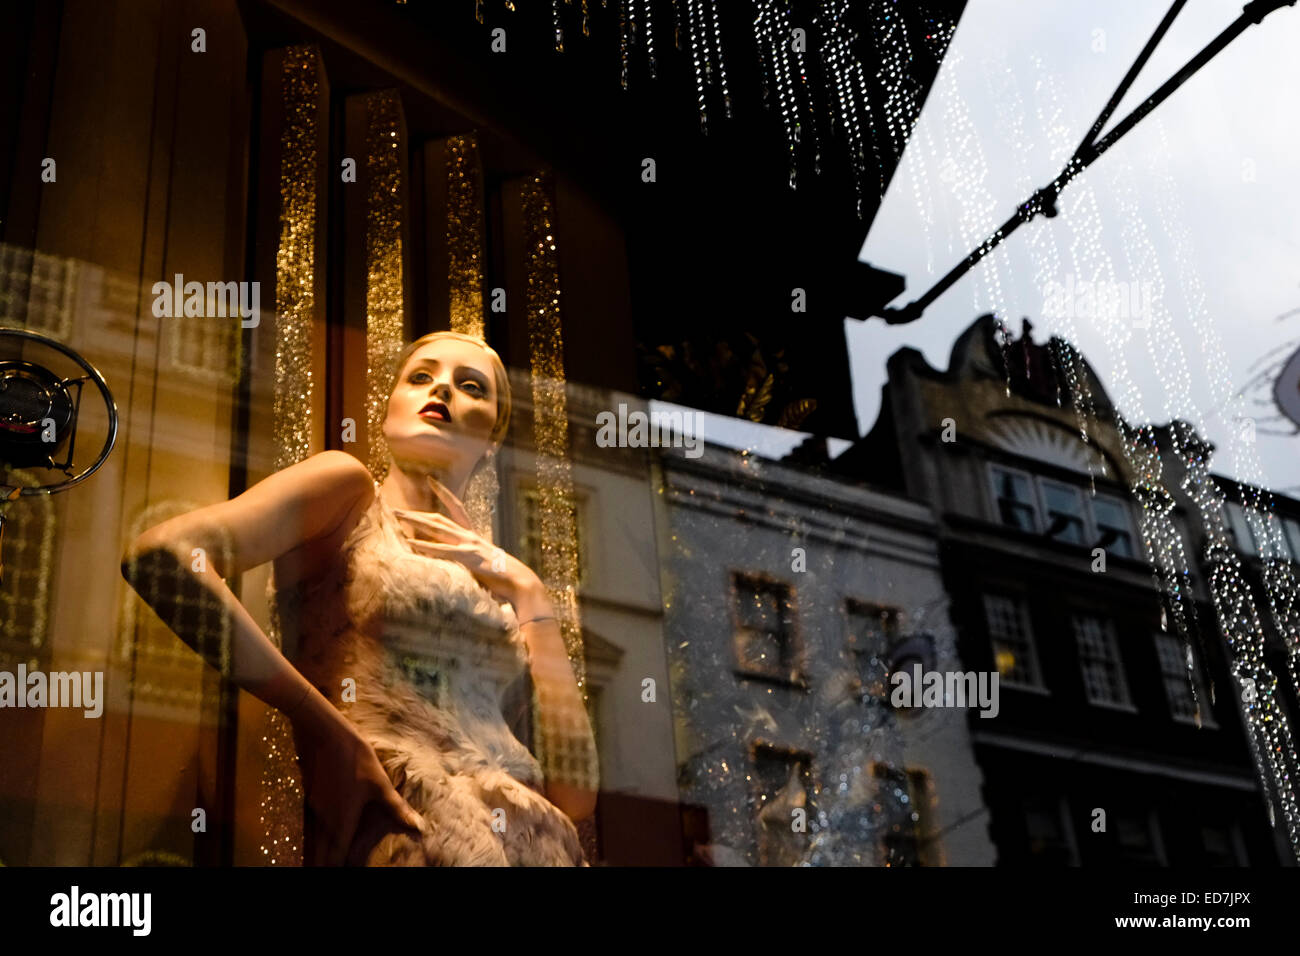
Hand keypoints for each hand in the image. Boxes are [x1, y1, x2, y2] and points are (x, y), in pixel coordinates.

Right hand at [291, 709, 426, 865]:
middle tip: (329, 871)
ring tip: (325, 860)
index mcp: (341, 821)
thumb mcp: (381, 784)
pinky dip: (317, 835)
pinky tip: (324, 832)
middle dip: (324, 864)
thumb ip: (397, 808)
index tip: (341, 874)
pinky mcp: (311, 795)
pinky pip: (313, 824)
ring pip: (315, 839)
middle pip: (320, 853)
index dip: (337, 869)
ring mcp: (315, 808)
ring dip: (320, 852)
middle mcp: (324, 819)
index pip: (336, 857)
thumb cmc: (355, 758)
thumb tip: (419, 827)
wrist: (324, 733)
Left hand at [392, 506, 545, 611]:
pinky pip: (443, 550)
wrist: (521, 582)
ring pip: (438, 529)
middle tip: (395, 508)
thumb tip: (456, 563)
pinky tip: (410, 542)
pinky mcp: (469, 558)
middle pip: (439, 518)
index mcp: (474, 535)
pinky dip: (425, 546)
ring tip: (396, 518)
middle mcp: (470, 535)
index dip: (444, 493)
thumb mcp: (482, 564)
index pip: (457, 508)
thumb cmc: (503, 578)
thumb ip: (468, 559)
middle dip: (416, 513)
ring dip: (415, 523)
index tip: (431, 480)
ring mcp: (470, 545)